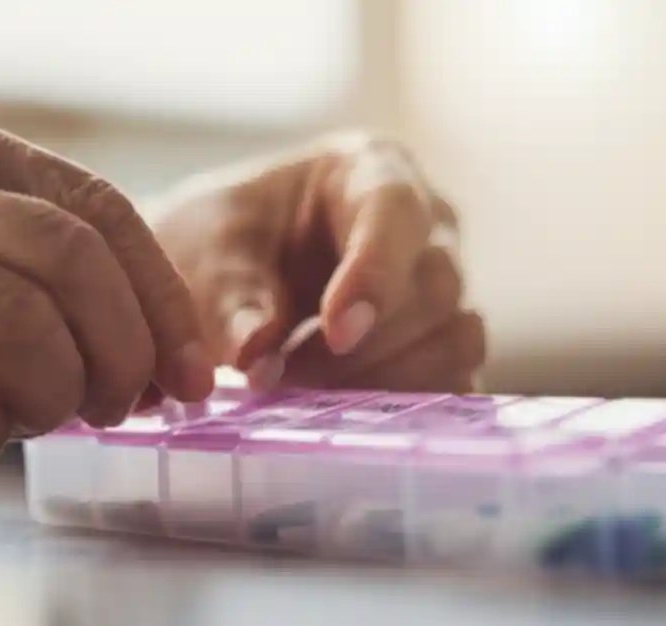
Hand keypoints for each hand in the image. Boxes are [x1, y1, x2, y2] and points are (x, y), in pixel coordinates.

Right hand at [0, 103, 212, 462]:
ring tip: (46, 417)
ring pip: (17, 319)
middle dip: (123, 349)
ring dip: (57, 392)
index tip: (192, 372)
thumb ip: (23, 270)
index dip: (163, 299)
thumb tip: (139, 356)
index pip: (101, 210)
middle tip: (120, 405)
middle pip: (74, 258)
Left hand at [149, 133, 484, 393]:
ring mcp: (444, 288)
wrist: (228, 275)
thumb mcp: (209, 251)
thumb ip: (231, 296)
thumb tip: (254, 352)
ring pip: (455, 338)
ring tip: (305, 392)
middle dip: (363, 346)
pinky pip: (457, 382)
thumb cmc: (226, 240)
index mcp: (370, 171)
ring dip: (384, 381)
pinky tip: (344, 415)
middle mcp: (426, 225)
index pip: (398, 211)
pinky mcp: (444, 346)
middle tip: (285, 376)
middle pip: (435, 285)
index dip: (376, 275)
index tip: (336, 332)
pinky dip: (405, 409)